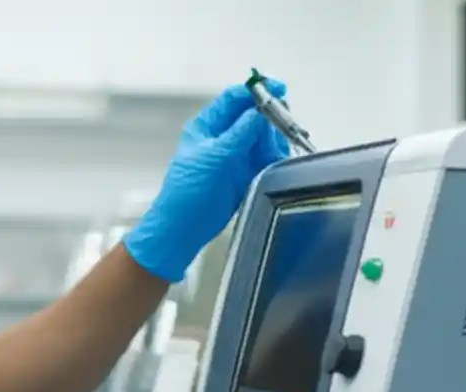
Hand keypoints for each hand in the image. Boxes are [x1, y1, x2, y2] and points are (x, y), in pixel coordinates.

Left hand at [124, 80, 290, 282]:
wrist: (183, 228)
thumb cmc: (186, 191)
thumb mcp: (215, 156)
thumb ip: (240, 132)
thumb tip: (260, 110)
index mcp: (207, 126)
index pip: (235, 98)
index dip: (257, 91)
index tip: (278, 90)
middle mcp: (222, 137)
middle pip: (253, 116)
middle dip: (269, 119)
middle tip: (282, 127)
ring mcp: (233, 155)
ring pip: (263, 137)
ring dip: (273, 141)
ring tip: (275, 152)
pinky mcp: (244, 174)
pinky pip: (265, 158)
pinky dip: (274, 159)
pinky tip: (276, 163)